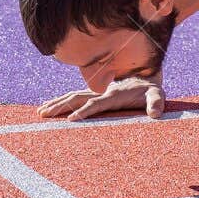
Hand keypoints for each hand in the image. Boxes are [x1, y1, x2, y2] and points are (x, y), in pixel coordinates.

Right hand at [37, 76, 165, 120]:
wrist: (147, 77)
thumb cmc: (152, 90)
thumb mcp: (158, 96)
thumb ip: (156, 103)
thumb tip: (155, 114)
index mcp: (115, 95)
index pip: (96, 104)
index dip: (84, 111)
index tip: (70, 120)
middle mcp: (102, 93)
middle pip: (77, 98)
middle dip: (60, 106)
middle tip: (43, 114)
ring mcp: (98, 93)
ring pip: (73, 96)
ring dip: (57, 103)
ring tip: (41, 111)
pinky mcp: (96, 95)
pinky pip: (76, 98)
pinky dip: (62, 102)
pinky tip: (52, 108)